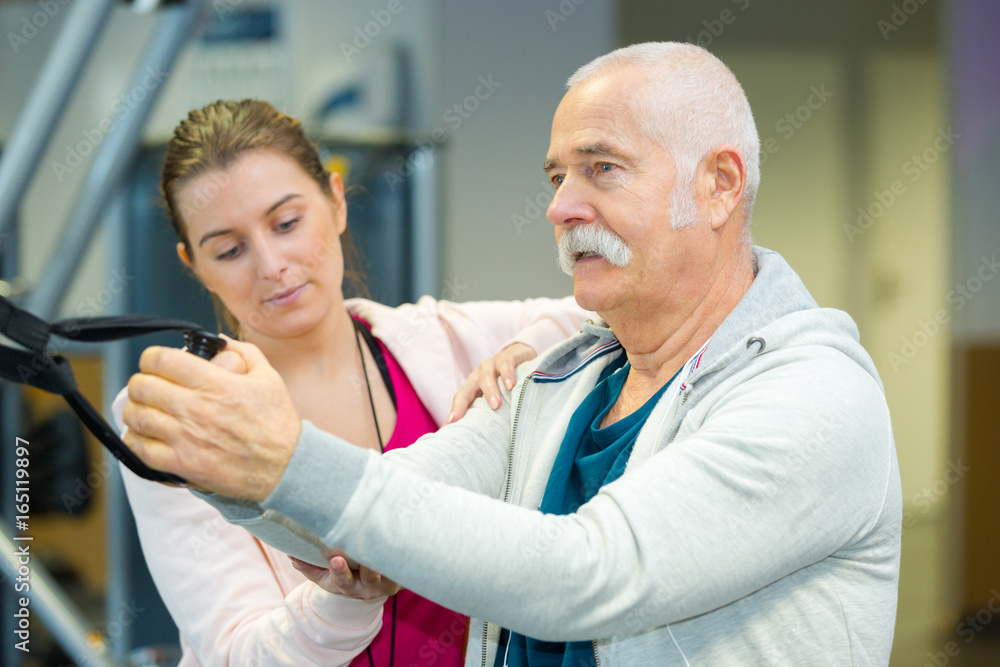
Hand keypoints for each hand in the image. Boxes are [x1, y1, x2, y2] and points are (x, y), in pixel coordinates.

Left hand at [122, 335, 300, 499]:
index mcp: (214, 383)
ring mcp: (186, 438)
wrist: (286, 466)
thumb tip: (220, 339)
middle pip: (142, 387)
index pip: (161, 360)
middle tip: (148, 387)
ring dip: (136, 411)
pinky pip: (141, 450)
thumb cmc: (277, 423)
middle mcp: (195, 408)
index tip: (155, 363)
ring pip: (137, 417)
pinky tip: (145, 437)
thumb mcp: (268, 377)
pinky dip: (136, 441)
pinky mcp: (182, 464)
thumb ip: (244, 352)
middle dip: (141, 383)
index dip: (151, 358)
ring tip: (145, 411)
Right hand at [289, 553, 400, 599]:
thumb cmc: (345, 574)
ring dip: (387, 559)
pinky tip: (402, 534)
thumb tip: (290, 554)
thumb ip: (307, 566)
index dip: (339, 572)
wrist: (376, 582)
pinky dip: (403, 552)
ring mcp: (390, 580)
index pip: (342, 582)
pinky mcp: (404, 573)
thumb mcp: (324, 575)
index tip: (335, 559)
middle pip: (369, 579)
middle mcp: (371, 587)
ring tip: (384, 543)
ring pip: (390, 572)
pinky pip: (405, 563)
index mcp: (350, 588)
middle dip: (368, 567)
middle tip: (364, 551)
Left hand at [446, 342, 536, 422]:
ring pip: (486, 377)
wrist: (520, 355)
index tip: (447, 428)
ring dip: (490, 391)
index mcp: (473, 386)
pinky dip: (507, 374)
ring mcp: (492, 364)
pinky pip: (505, 365)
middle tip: (462, 422)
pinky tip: (511, 385)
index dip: (453, 414)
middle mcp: (478, 375)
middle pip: (466, 390)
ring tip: (496, 405)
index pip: (460, 400)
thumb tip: (480, 442)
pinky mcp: (507, 356)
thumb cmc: (505, 382)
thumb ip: (486, 413)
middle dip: (462, 405)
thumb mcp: (495, 396)